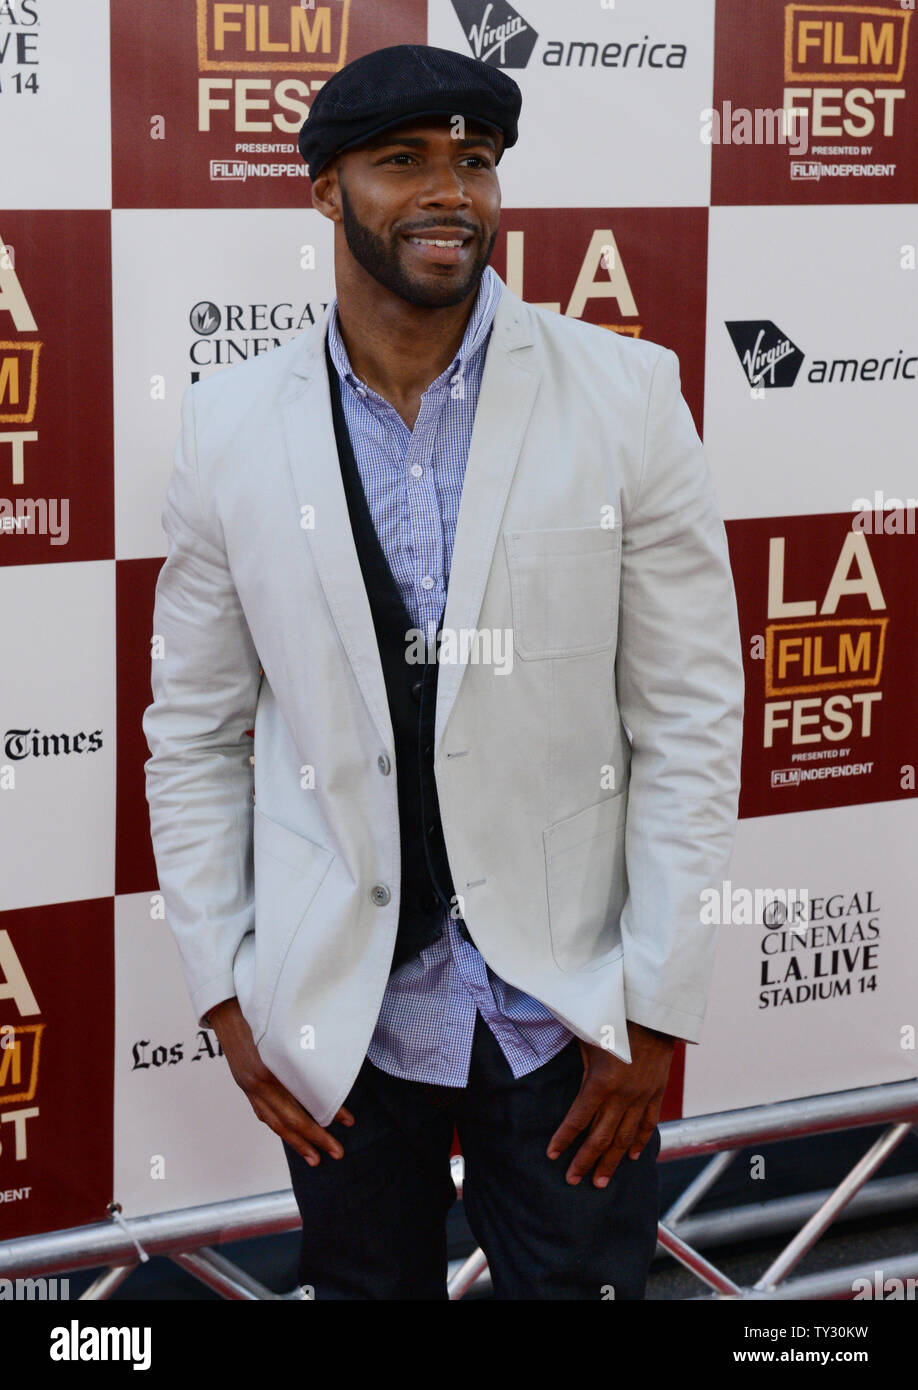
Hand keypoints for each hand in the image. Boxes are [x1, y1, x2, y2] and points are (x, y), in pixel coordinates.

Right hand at [207, 997, 353, 1165]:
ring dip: (296, 1141)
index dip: (326, 1115)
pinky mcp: (244, 1084)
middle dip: (314, 1139)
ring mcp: (247, 1086)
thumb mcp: (284, 1026)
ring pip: (274, 1122)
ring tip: (314, 1157)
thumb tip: (332, 1065)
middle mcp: (256, 1083)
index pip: (302, 1103)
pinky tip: (290, 1132)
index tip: (349, 1122)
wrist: (225, 1005)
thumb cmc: (259, 1008)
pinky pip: (263, 1112)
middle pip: (288, 1120)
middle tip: (337, 1153)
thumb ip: (302, 1048)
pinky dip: (279, 1125)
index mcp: (268, 1071)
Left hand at [546, 1020, 674, 1187]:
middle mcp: (622, 1096)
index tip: (552, 1155)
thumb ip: (574, 1063)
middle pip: (601, 1137)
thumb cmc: (612, 1019)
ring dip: (611, 1161)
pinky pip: (648, 1124)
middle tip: (572, 1180)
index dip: (563, 1139)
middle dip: (585, 1161)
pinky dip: (640, 1142)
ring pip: (625, 1138)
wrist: (652, 1012)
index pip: (578, 1120)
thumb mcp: (586, 1038)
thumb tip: (552, 1071)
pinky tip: (632, 1157)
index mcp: (601, 1083)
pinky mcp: (657, 1092)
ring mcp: (642, 1097)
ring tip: (600, 1182)